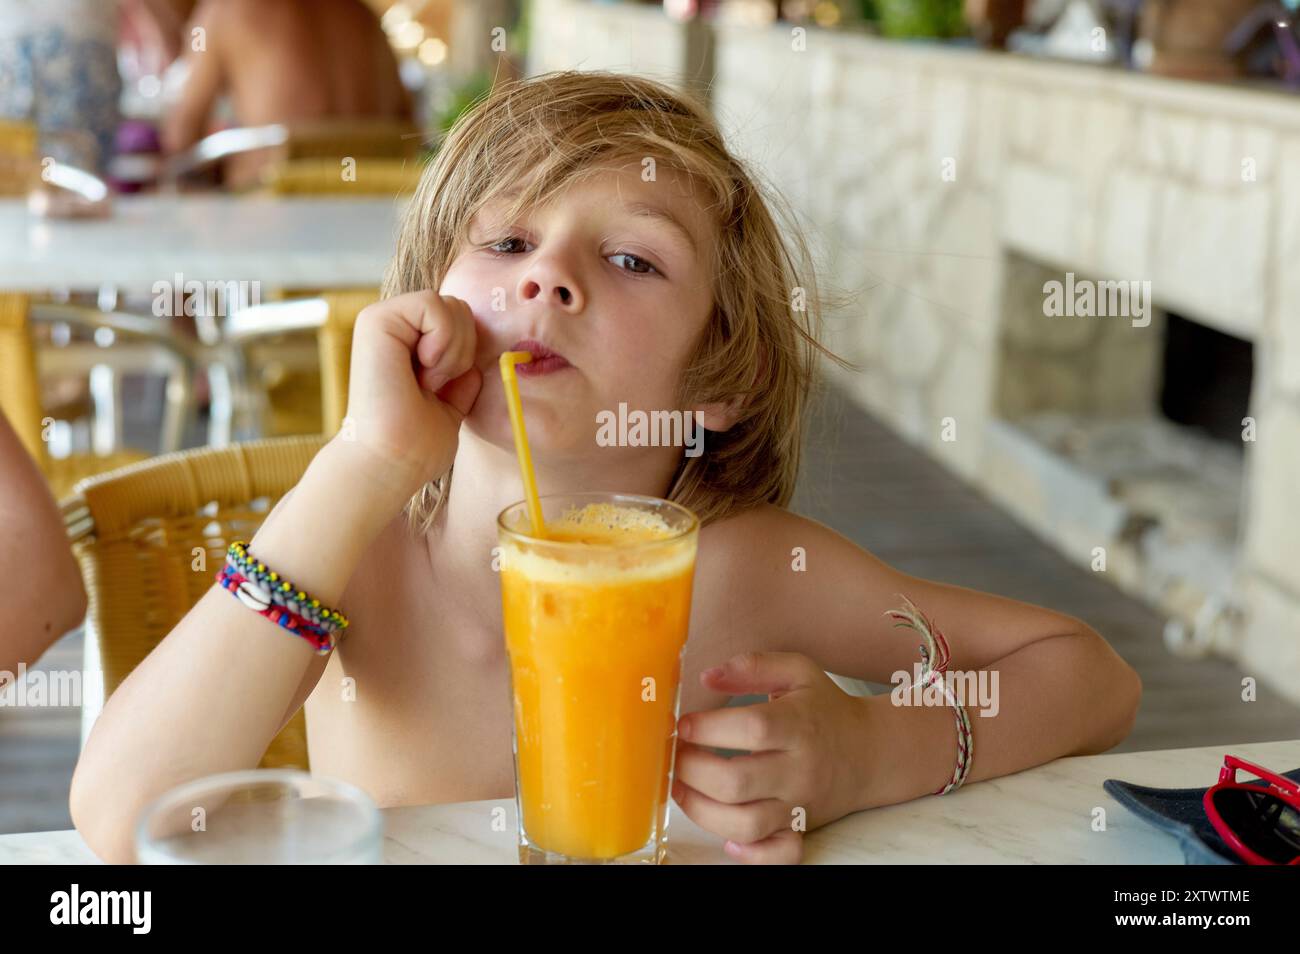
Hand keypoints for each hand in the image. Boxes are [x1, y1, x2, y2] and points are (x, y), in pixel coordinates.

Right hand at [342, 291, 482, 496]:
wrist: (392, 463)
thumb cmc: (416, 446)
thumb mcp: (450, 406)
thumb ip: (460, 379)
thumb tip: (476, 362)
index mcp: (408, 346)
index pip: (460, 321)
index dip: (467, 353)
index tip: (443, 388)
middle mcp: (393, 329)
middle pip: (458, 307)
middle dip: (464, 349)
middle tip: (436, 384)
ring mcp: (381, 321)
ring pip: (449, 304)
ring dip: (454, 349)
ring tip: (428, 381)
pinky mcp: (375, 320)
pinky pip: (432, 303)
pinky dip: (444, 340)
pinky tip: (424, 369)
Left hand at [671, 651, 871, 864]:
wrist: (870, 753)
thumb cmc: (824, 709)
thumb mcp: (797, 672)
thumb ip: (753, 666)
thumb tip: (708, 676)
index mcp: (799, 726)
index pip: (751, 729)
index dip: (708, 728)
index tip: (683, 724)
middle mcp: (800, 770)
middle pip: (737, 781)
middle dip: (692, 770)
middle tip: (676, 755)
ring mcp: (799, 805)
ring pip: (746, 824)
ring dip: (701, 810)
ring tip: (682, 787)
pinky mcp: (799, 829)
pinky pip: (776, 855)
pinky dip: (747, 853)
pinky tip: (724, 834)